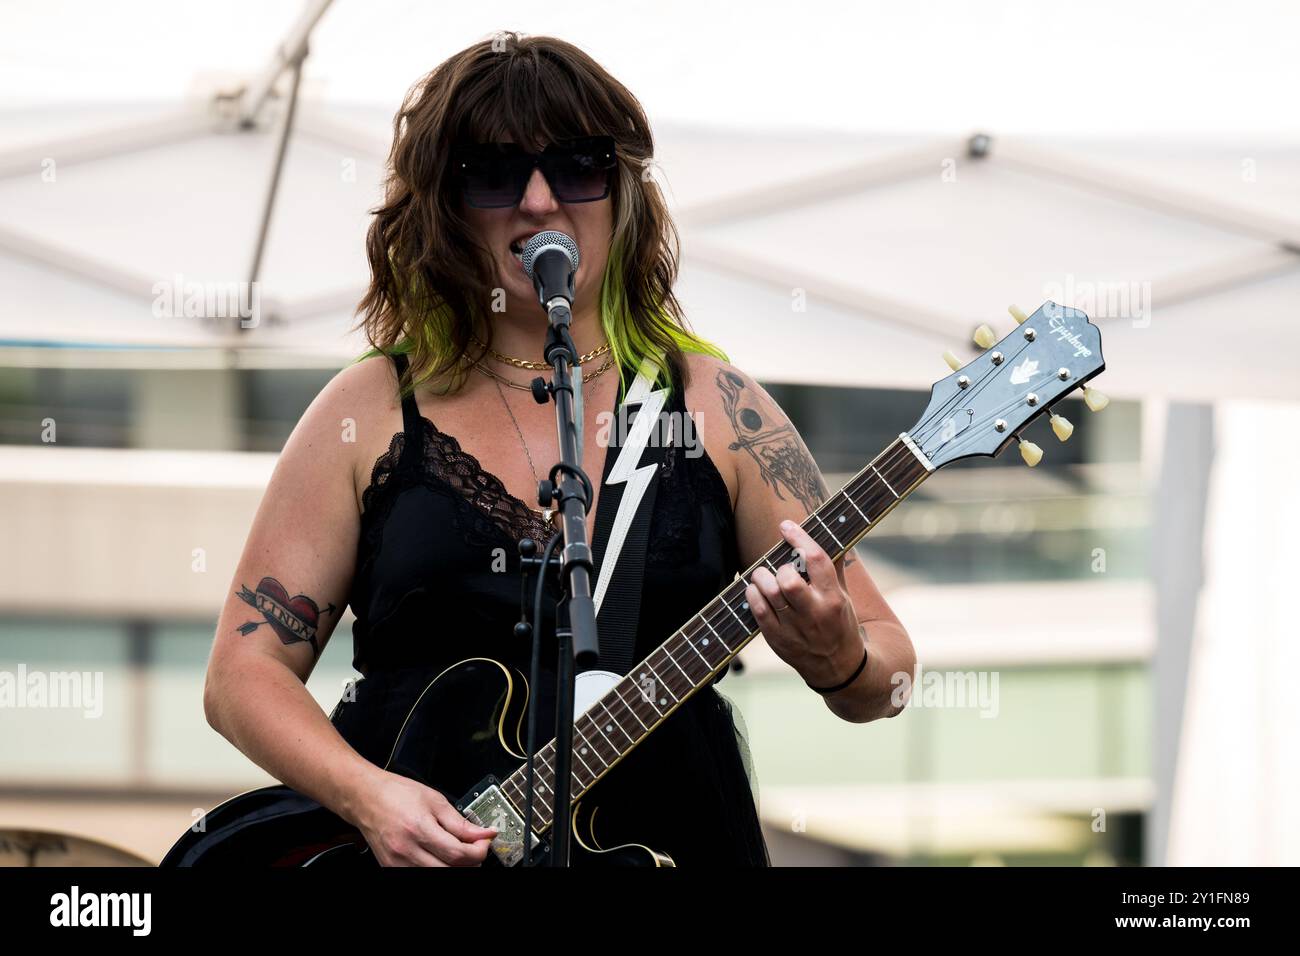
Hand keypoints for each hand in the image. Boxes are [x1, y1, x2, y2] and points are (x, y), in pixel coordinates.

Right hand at [353, 769, 498, 866]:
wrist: (365, 797)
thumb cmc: (396, 794)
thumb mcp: (435, 800)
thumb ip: (460, 822)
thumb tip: (483, 833)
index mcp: (419, 829)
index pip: (458, 853)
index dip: (479, 851)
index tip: (485, 842)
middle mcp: (407, 850)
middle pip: (449, 870)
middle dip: (470, 862)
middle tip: (475, 849)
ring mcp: (397, 863)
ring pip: (436, 876)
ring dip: (454, 867)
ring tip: (458, 853)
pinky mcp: (391, 868)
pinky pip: (419, 875)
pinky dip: (436, 868)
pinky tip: (440, 857)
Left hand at [745, 519, 863, 688]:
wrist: (838, 667)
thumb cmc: (839, 623)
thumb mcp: (843, 596)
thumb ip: (832, 567)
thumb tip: (824, 533)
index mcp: (834, 598)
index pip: (816, 560)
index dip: (799, 538)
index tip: (786, 526)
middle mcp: (815, 613)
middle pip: (789, 580)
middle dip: (780, 566)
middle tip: (780, 567)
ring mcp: (795, 628)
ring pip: (770, 593)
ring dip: (761, 577)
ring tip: (763, 575)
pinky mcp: (778, 639)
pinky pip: (758, 611)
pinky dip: (752, 595)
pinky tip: (755, 590)